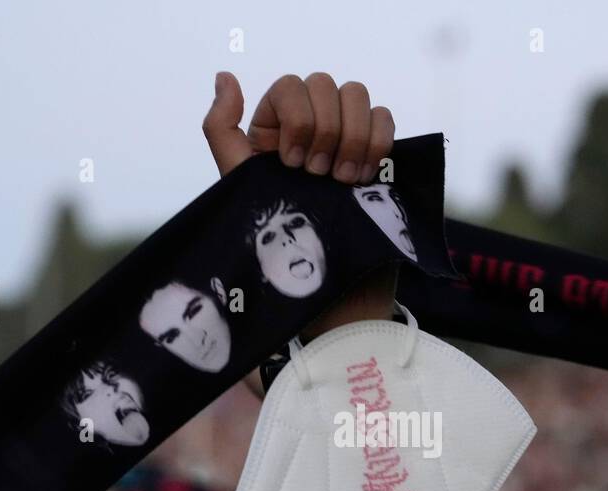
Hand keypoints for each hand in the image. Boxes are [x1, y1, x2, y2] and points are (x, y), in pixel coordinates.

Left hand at [206, 72, 400, 390]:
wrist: (332, 297)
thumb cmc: (277, 253)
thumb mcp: (238, 188)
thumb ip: (222, 131)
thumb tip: (225, 75)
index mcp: (273, 131)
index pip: (290, 85)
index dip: (297, 118)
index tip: (293, 165)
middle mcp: (309, 131)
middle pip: (324, 83)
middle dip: (326, 130)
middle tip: (319, 179)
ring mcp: (346, 142)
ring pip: (358, 94)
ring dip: (353, 137)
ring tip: (345, 182)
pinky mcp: (379, 158)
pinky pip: (385, 117)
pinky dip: (378, 141)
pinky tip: (367, 179)